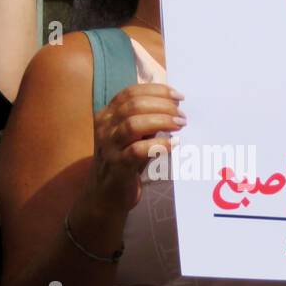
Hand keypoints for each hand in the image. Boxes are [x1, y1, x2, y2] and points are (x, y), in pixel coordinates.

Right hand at [83, 82, 183, 213]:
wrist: (105, 194)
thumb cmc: (124, 160)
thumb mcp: (131, 136)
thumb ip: (145, 119)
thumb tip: (173, 104)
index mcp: (107, 114)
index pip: (130, 93)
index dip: (156, 91)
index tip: (178, 96)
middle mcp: (104, 127)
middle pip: (133, 105)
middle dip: (162, 106)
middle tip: (182, 115)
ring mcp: (108, 146)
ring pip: (133, 125)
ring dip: (161, 121)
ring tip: (180, 125)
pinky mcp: (117, 165)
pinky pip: (138, 150)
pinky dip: (159, 144)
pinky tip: (174, 144)